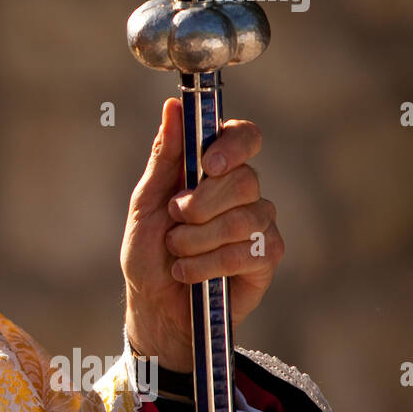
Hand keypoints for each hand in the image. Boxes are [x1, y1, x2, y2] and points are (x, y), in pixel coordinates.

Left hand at [119, 98, 284, 372]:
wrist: (153, 305)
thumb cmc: (148, 252)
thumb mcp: (146, 202)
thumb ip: (165, 157)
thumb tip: (174, 106)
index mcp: (213, 169)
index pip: (244, 136)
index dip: (231, 145)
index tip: (208, 164)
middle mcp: (243, 190)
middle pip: (243, 179)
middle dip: (198, 207)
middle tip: (175, 223)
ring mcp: (259, 223)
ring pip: (244, 217)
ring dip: (197, 240)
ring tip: (177, 253)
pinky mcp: (267, 257)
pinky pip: (249, 250)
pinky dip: (209, 264)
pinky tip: (190, 274)